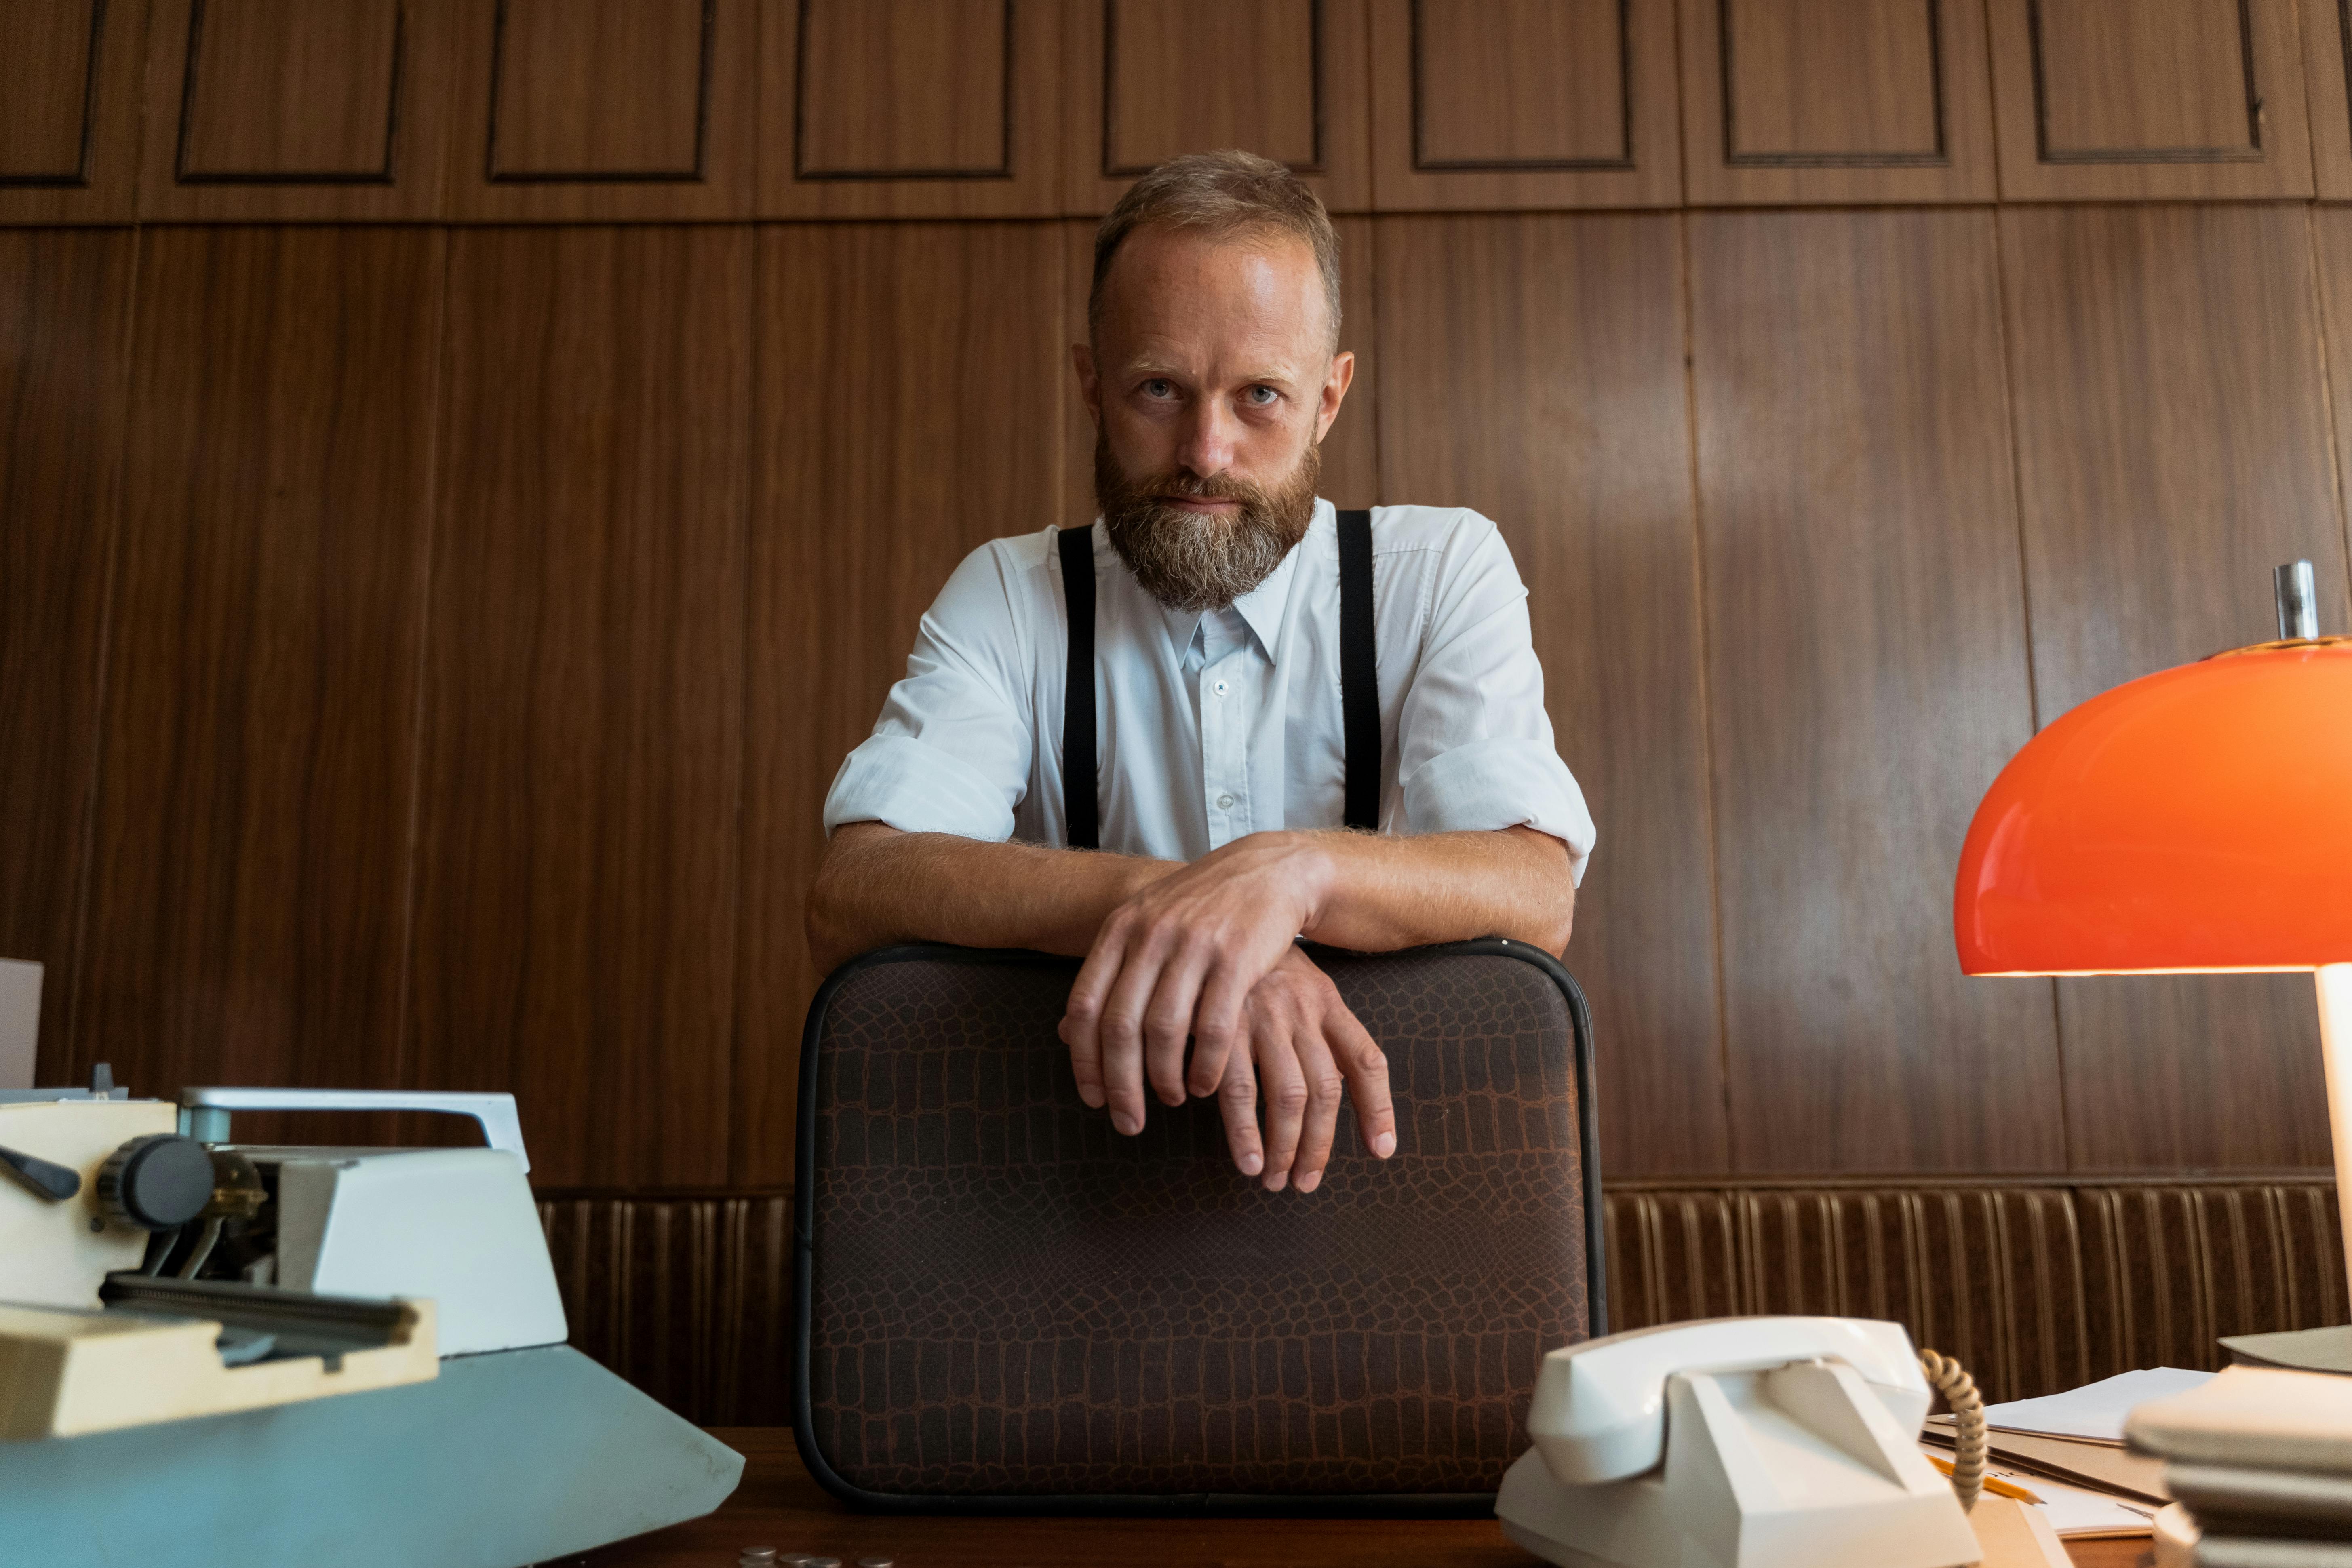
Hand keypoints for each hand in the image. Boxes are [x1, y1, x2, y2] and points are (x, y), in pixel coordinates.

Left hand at [1060, 831, 1331, 1135]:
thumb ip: (1110, 971)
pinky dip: (1205, 1066)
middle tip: (1129, 1122)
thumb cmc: (1201, 907)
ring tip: (1170, 1100)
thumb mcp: (1146, 923)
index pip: (1084, 1006)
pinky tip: (1204, 1085)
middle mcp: (1151, 935)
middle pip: (1120, 1026)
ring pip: (1163, 1031)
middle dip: (1121, 1085)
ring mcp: (1194, 945)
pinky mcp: (1237, 958)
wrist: (1267, 871)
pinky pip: (1212, 1027)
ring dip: (1163, 1079)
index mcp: (1120, 928)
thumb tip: (1066, 1031)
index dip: (1083, 1061)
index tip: (1093, 1097)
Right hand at [1215, 946, 1396, 1190]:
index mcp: (1327, 1001)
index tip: (1381, 1150)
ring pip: (1288, 1098)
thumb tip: (1328, 1088)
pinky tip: (1245, 1155)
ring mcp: (1264, 1018)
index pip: (1367, 1061)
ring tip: (1272, 1178)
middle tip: (1305, 1181)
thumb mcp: (1298, 983)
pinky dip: (1244, 1132)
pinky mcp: (1223, 1026)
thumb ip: (1317, 1028)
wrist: (1208, 916)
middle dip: (1318, 1146)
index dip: (1378, 1109)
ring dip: (1283, 1147)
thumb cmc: (1253, 963)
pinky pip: (1239, 1091)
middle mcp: (1303, 1010)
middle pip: (1325, 1091)